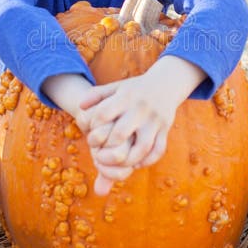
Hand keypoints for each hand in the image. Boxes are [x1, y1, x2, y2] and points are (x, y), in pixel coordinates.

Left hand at [80, 55, 205, 194]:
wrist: (167, 82)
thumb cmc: (135, 88)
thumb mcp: (116, 87)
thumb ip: (96, 95)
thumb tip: (80, 106)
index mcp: (125, 97)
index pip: (104, 114)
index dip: (94, 128)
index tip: (92, 137)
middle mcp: (140, 109)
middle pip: (120, 134)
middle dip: (107, 149)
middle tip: (100, 155)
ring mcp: (154, 120)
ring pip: (142, 147)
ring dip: (128, 160)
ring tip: (117, 164)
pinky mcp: (165, 129)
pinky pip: (158, 150)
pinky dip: (148, 161)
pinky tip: (136, 163)